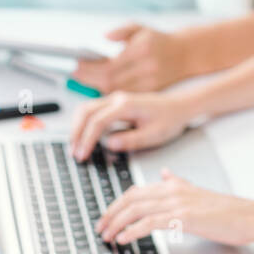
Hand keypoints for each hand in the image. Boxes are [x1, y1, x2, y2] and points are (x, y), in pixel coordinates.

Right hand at [70, 90, 195, 160]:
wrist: (179, 107)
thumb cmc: (170, 119)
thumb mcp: (154, 135)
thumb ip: (131, 140)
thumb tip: (109, 144)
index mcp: (127, 105)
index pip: (98, 121)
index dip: (87, 140)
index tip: (82, 155)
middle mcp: (118, 99)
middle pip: (85, 111)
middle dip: (76, 132)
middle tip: (74, 152)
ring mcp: (115, 99)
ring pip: (86, 108)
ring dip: (77, 127)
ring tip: (76, 146)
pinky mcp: (115, 104)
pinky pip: (93, 110)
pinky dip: (84, 123)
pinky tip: (85, 136)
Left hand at [73, 23, 185, 92]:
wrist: (186, 54)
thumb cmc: (159, 40)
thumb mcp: (140, 28)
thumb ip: (121, 30)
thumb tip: (105, 37)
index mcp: (142, 50)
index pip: (110, 64)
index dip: (91, 68)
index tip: (77, 65)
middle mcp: (146, 68)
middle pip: (111, 81)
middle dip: (90, 79)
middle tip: (76, 75)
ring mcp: (150, 82)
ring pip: (117, 91)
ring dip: (97, 87)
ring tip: (84, 81)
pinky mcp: (151, 92)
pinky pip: (125, 96)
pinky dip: (110, 92)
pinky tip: (100, 87)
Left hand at [97, 169, 253, 246]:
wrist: (249, 216)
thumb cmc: (228, 210)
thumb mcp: (198, 191)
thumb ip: (178, 183)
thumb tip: (165, 174)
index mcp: (174, 185)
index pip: (136, 191)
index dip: (117, 203)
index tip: (107, 216)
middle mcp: (172, 191)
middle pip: (131, 199)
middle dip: (110, 213)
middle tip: (100, 227)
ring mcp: (177, 203)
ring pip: (136, 210)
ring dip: (116, 223)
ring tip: (107, 236)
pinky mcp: (183, 218)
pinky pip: (149, 223)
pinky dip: (132, 231)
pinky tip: (124, 239)